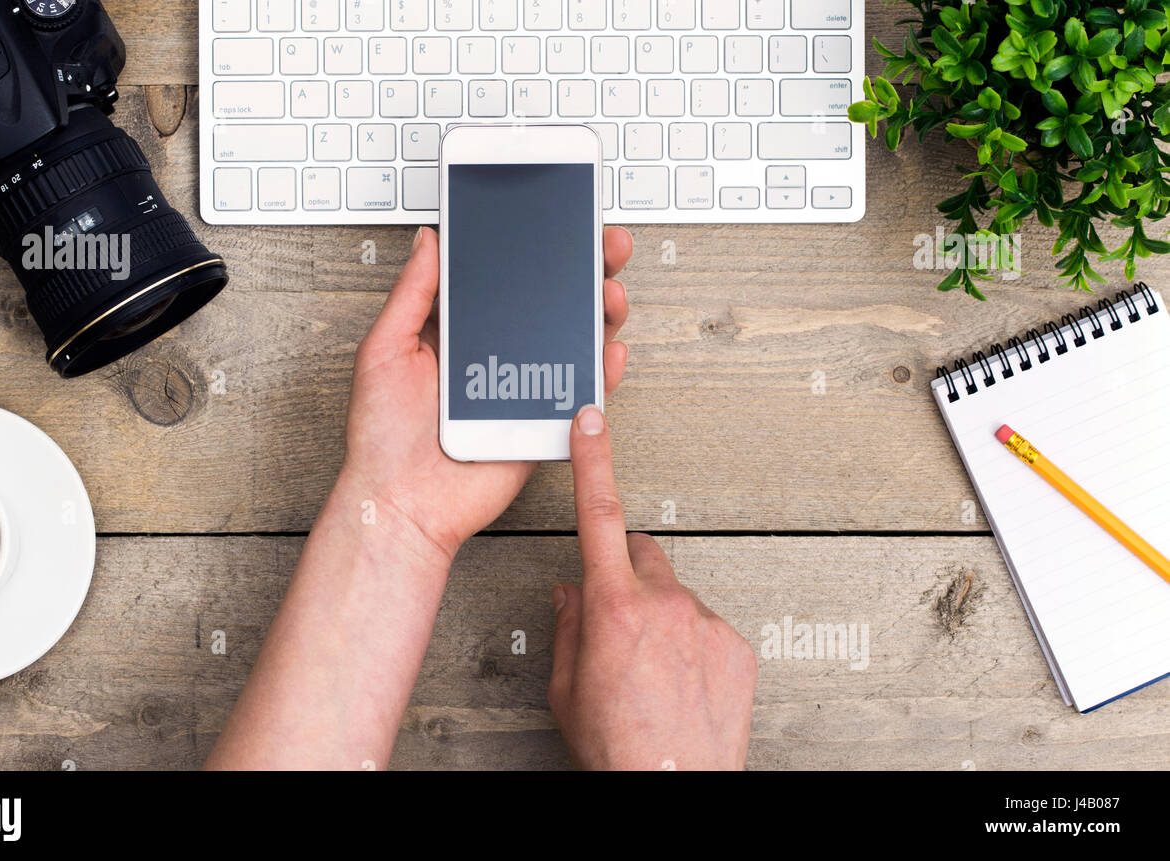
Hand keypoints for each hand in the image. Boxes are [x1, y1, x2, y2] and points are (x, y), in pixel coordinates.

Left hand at [341, 226, 632, 559]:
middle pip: (547, 302)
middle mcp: (493, 354)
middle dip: (582, 269)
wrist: (402, 503)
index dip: (530, 248)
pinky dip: (601, 369)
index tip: (553, 221)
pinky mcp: (541, 421)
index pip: (501, 277)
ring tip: (608, 291)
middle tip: (602, 245)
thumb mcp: (383, 350)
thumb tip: (429, 239)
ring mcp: (522, 386)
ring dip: (598, 310)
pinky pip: (580, 391)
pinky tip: (608, 347)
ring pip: (571, 340)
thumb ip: (412, 293)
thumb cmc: (382, 437)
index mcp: (455, 330)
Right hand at [548, 406, 757, 769]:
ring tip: (653, 671)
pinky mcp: (737, 645)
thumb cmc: (617, 749)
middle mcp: (664, 605)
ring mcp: (706, 622)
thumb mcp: (566, 688)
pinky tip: (681, 683)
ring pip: (675, 596)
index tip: (591, 419)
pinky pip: (707, 625)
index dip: (594, 460)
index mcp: (613, 608)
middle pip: (641, 553)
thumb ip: (568, 627)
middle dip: (625, 572)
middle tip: (617, 617)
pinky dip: (692, 643)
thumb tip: (573, 594)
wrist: (672, 789)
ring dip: (661, 617)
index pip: (597, 515)